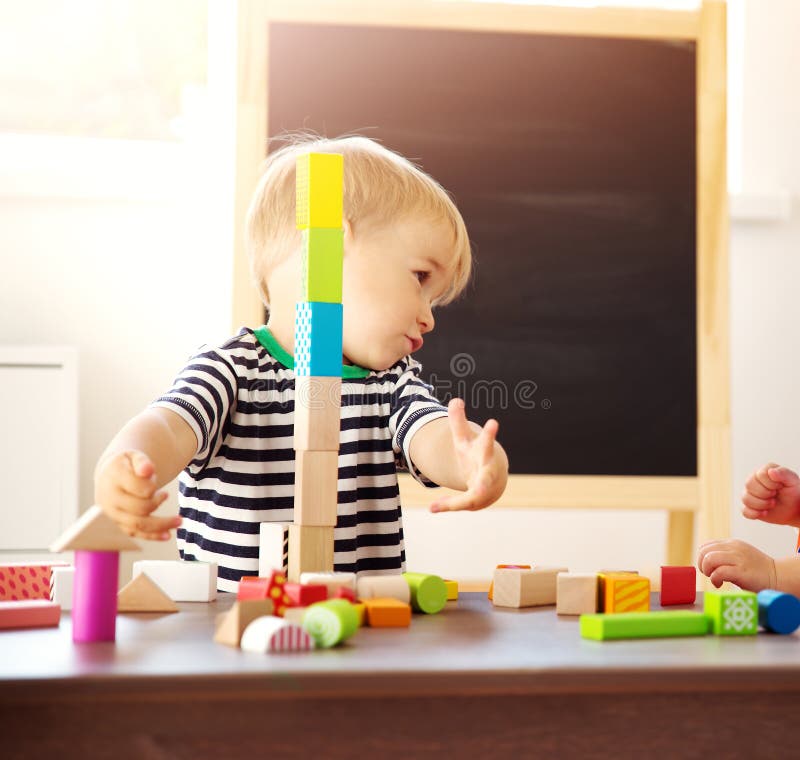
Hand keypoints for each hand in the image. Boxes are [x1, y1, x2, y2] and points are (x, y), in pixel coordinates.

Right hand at [94, 450, 180, 539]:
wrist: (110, 475)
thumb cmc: (127, 464)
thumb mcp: (134, 456)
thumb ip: (142, 461)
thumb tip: (147, 470)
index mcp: (113, 477)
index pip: (139, 488)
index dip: (152, 486)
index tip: (155, 479)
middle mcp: (109, 497)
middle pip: (140, 508)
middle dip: (157, 503)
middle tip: (166, 494)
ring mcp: (113, 513)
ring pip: (138, 524)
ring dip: (161, 524)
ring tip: (180, 521)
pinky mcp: (118, 522)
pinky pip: (135, 532)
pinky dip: (152, 535)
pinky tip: (168, 535)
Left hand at [430, 398, 507, 512]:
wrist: (493, 479)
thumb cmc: (476, 454)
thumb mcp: (464, 438)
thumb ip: (458, 421)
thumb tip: (455, 400)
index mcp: (483, 452)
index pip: (487, 441)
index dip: (490, 433)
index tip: (493, 422)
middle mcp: (487, 472)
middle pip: (487, 476)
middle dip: (484, 483)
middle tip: (479, 488)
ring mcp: (484, 488)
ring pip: (473, 496)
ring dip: (459, 502)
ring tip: (440, 506)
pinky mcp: (476, 501)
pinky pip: (461, 505)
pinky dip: (447, 506)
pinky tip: (433, 507)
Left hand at [697, 538, 775, 591]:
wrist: (778, 576)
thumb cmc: (756, 570)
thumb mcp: (738, 556)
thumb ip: (724, 555)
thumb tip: (704, 561)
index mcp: (731, 543)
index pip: (706, 546)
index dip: (702, 558)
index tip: (708, 568)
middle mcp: (733, 548)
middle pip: (704, 551)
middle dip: (702, 564)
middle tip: (709, 574)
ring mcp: (738, 558)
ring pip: (709, 559)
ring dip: (707, 571)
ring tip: (714, 578)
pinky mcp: (742, 571)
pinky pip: (719, 572)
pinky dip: (714, 579)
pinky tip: (720, 584)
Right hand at [742, 462, 799, 526]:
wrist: (793, 508)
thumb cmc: (792, 491)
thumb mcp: (792, 480)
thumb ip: (783, 473)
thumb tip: (771, 471)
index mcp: (763, 471)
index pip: (760, 475)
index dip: (771, 483)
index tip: (780, 486)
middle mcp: (753, 480)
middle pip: (749, 485)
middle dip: (765, 493)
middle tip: (775, 495)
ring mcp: (749, 494)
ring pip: (746, 499)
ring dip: (762, 504)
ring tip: (772, 504)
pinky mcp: (749, 507)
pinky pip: (745, 511)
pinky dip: (755, 513)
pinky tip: (765, 512)